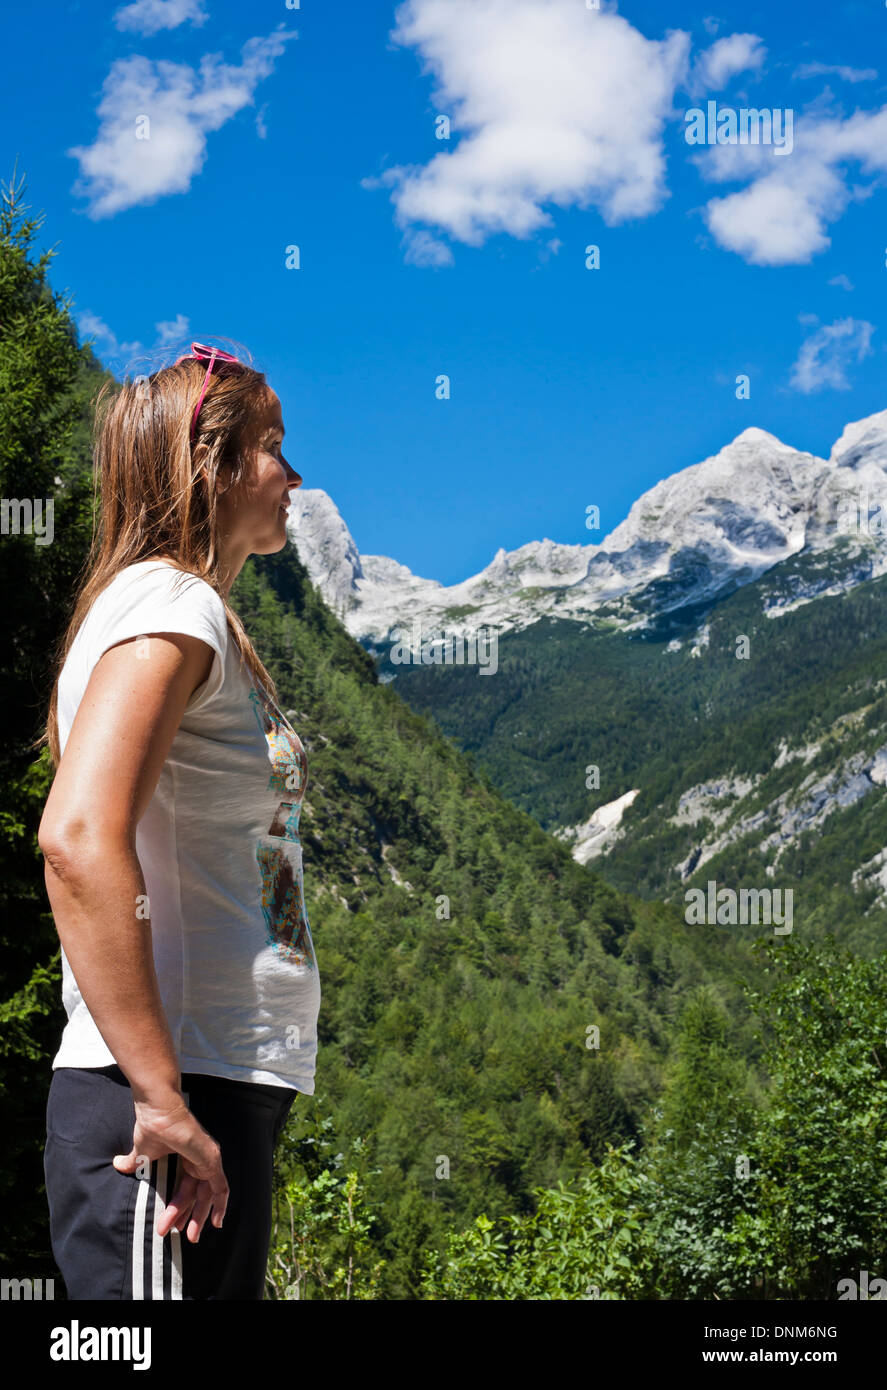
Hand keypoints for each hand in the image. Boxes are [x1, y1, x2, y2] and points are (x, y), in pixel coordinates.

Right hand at [113, 1096, 228, 1242]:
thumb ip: (134, 1162)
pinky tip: (216, 1222)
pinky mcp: (211, 1160)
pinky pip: (221, 1187)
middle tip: (185, 1238)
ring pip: (206, 1195)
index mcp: (186, 1157)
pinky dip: (220, 1204)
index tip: (173, 1225)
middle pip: (198, 1195)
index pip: (187, 1188)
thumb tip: (117, 1165)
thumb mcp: (142, 1152)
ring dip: (197, 1217)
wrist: (159, 1110)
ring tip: (188, 1237)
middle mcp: (200, 1158)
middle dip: (191, 1217)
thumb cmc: (152, 1125)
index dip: (181, 1207)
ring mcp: (208, 1158)